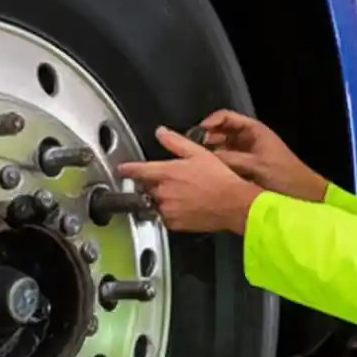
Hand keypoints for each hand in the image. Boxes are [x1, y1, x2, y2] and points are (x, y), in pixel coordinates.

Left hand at [117, 126, 263, 233]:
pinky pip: (165, 217)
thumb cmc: (220, 179)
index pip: (138, 170)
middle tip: (175, 181)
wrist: (233, 204)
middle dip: (154, 184)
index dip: (128, 169)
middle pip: (147, 187)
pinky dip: (171, 212)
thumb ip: (176, 142)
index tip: (122, 169)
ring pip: (156, 203)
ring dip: (163, 199)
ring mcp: (167, 209)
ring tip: (184, 195)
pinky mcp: (174, 224)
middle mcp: (163, 192)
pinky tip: (187, 206)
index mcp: (167, 173)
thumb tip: (161, 132)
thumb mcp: (199, 153)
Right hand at [198, 109, 328, 202]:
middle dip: (206, 138)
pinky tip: (207, 172)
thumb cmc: (284, 177)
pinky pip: (227, 161)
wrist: (302, 195)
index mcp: (254, 130)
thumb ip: (230, 159)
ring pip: (222, 147)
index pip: (226, 117)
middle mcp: (248, 138)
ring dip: (210, 152)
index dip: (210, 122)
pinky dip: (217, 164)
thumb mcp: (255, 166)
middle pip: (221, 131)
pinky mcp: (246, 167)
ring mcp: (247, 153)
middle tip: (191, 149)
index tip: (196, 133)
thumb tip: (203, 158)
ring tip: (196, 161)